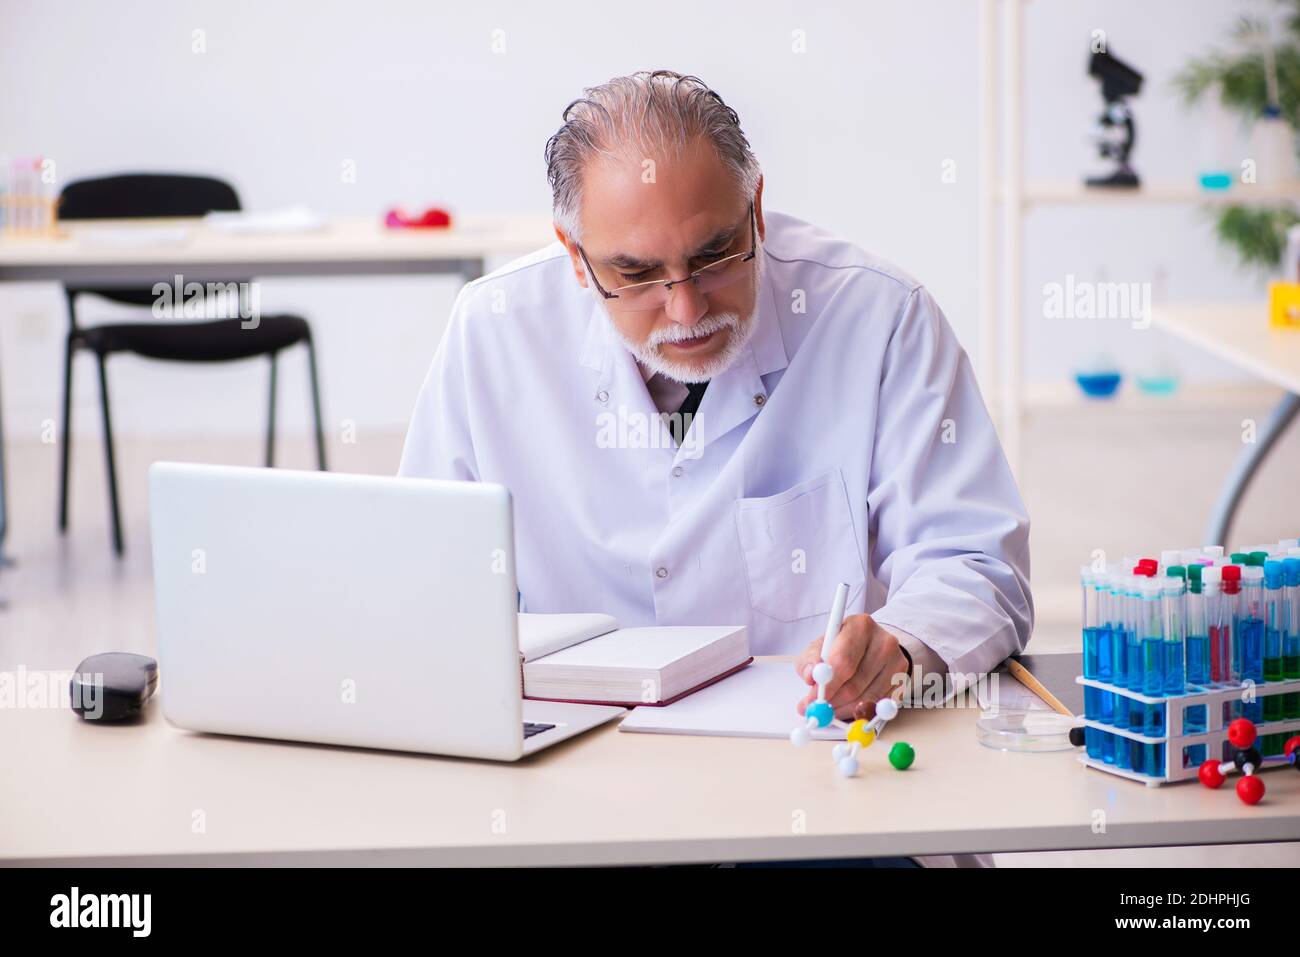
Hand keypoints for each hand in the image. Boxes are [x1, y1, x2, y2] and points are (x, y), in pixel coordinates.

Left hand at [795, 614, 909, 720]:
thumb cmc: (840, 646)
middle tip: (818, 710)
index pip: (842, 661)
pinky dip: (859, 711)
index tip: (813, 700)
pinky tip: (847, 706)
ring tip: (830, 707)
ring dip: (844, 709)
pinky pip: (878, 704)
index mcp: (860, 625)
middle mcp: (884, 641)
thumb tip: (810, 676)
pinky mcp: (902, 679)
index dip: (826, 685)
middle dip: (833, 701)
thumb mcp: (819, 647)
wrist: (870, 646)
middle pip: (855, 683)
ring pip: (866, 698)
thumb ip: (810, 660)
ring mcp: (897, 661)